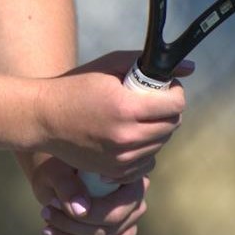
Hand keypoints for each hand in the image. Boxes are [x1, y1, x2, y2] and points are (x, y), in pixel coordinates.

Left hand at [21, 153, 150, 234]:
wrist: (58, 170)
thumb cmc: (59, 165)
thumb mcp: (56, 169)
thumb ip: (68, 185)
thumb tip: (81, 212)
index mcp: (130, 174)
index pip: (121, 199)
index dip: (93, 208)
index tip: (52, 200)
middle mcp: (136, 197)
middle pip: (113, 222)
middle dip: (75, 222)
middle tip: (45, 210)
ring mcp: (130, 217)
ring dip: (72, 234)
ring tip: (45, 217)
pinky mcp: (118, 233)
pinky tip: (48, 231)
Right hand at [33, 52, 192, 182]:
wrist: (44, 119)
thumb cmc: (77, 86)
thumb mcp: (110, 65)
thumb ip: (148, 64)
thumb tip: (190, 68)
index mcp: (126, 108)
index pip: (175, 105)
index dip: (175, 93)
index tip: (165, 88)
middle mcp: (126, 137)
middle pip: (172, 125)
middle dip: (167, 110)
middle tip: (150, 101)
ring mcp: (121, 158)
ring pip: (161, 144)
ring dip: (156, 129)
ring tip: (135, 117)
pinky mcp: (116, 171)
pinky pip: (147, 161)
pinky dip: (143, 148)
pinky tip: (127, 134)